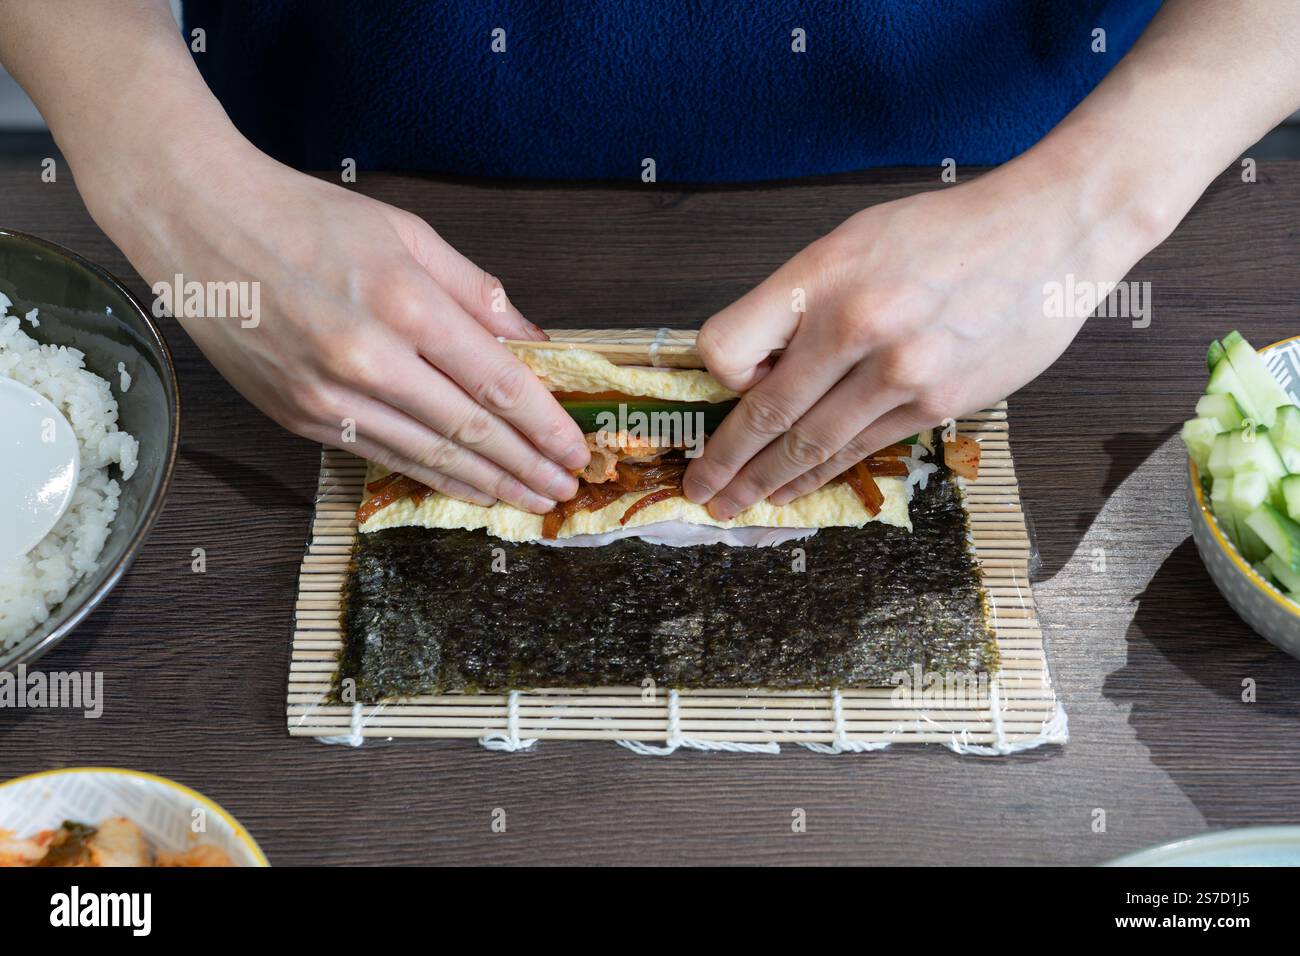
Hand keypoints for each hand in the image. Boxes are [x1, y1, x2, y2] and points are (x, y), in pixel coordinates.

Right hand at [80, 139, 588, 512]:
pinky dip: (432, 477)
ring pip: (428, 455)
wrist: (201, 226)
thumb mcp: (407, 234)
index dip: (545, 424)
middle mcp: (368, 358)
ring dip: (487, 485)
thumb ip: (476, 292)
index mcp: (404, 302)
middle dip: (527, 466)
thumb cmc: (308, 218)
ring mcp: (329, 395)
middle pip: (469, 429)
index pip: (496, 381)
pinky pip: (381, 457)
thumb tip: (534, 339)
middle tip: (565, 490)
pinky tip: (468, 490)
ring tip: (529, 502)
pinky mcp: (300, 417)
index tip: (577, 450)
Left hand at [684, 159, 1164, 518]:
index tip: (723, 391)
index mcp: (822, 274)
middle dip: (726, 463)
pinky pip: (863, 448)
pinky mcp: (937, 403)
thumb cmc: (945, 233)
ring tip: (737, 506)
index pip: (730, 346)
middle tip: (699, 492)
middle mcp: (855, 325)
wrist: (1049, 233)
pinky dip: (823, 474)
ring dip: (768, 482)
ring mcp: (900, 371)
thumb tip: (758, 367)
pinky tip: (798, 489)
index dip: (717, 378)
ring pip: (814, 444)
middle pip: (767, 414)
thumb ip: (802, 300)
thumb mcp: (854, 241)